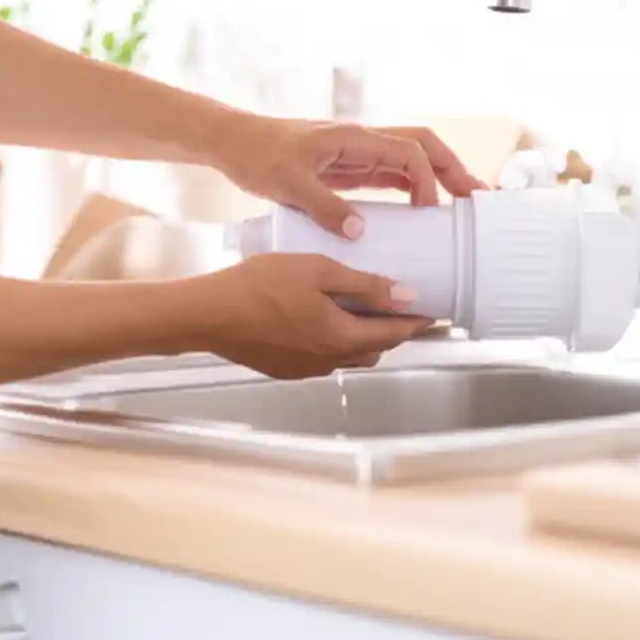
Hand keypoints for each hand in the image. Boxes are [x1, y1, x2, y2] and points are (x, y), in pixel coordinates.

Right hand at [196, 253, 432, 378]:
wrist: (208, 314)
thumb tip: (405, 294)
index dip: (416, 323)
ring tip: (363, 312)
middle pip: (374, 349)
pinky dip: (334, 342)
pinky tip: (323, 321)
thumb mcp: (318, 271)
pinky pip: (323, 358)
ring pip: (348, 356)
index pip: (393, 333)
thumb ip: (364, 284)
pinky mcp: (285, 369)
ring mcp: (306, 369)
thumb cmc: (259, 286)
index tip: (432, 313)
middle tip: (399, 310)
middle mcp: (329, 360)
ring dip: (362, 338)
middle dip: (391, 332)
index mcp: (342, 336)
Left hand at [216, 117, 486, 237]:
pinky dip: (414, 188)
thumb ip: (323, 207)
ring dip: (439, 177)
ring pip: (411, 159)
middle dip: (452, 169)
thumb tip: (358, 231)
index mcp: (354, 138)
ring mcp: (358, 153)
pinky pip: (391, 175)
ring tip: (462, 202)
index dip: (425, 181)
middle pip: (423, 146)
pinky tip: (424, 208)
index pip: (408, 152)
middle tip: (475, 197)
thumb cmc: (257, 155)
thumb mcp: (287, 184)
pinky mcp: (349, 168)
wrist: (234, 143)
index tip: (429, 212)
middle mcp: (362, 141)